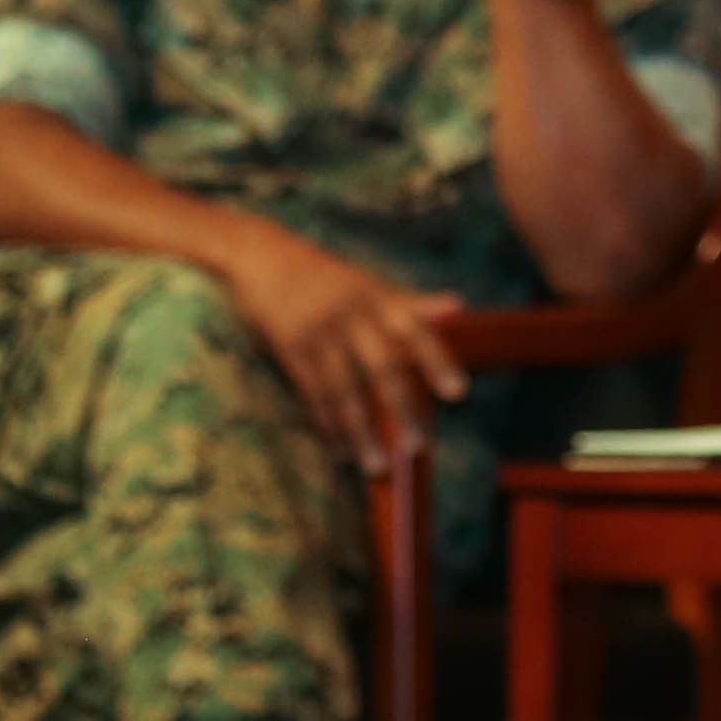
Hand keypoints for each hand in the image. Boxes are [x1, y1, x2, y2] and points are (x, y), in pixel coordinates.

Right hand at [222, 224, 469, 474]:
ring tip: (376, 465)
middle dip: (400, 409)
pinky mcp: (290, 351)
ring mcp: (319, 335)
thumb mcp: (369, 282)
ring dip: (360, 431)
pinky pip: (312, 395)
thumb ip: (412, 301)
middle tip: (415, 446)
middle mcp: (351, 317)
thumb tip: (458, 305)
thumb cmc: (324, 273)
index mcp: (377, 298)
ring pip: (344, 391)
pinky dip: (327, 425)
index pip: (416, 332)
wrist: (262, 255)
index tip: (458, 393)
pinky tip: (340, 450)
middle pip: (381, 368)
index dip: (438, 361)